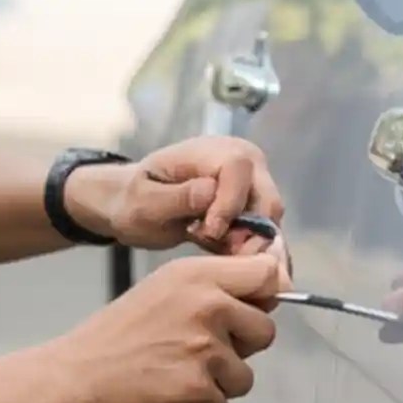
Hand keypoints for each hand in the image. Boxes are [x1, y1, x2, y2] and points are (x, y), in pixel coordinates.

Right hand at [50, 253, 288, 402]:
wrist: (81, 370)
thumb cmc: (122, 330)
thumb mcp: (165, 286)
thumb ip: (213, 286)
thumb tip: (268, 290)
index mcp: (198, 275)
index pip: (266, 273)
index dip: (269, 293)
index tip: (256, 308)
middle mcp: (207, 305)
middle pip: (266, 330)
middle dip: (242, 347)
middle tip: (203, 349)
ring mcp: (204, 348)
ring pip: (246, 376)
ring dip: (220, 383)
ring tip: (181, 371)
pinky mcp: (197, 387)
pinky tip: (172, 392)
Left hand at [67, 136, 282, 251]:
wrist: (136, 207)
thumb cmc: (134, 200)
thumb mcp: (143, 202)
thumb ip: (176, 197)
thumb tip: (210, 190)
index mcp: (212, 150)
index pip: (239, 170)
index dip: (228, 205)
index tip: (207, 232)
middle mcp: (242, 160)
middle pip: (266, 199)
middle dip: (244, 232)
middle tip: (210, 247)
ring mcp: (252, 184)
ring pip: (269, 222)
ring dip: (246, 244)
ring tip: (209, 247)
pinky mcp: (254, 208)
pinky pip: (264, 235)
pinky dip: (247, 249)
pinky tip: (219, 253)